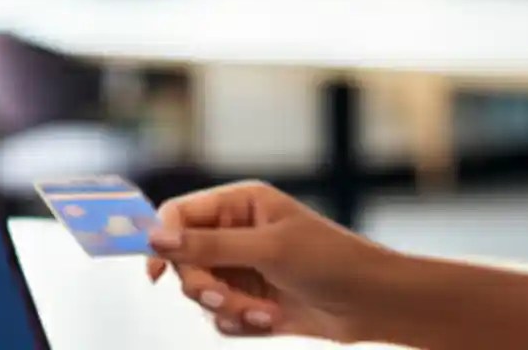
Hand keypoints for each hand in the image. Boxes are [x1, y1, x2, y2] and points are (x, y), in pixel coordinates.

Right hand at [145, 181, 393, 342]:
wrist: (372, 303)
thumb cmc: (330, 260)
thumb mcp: (268, 248)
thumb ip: (209, 246)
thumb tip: (155, 238)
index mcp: (240, 204)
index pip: (180, 215)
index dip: (162, 239)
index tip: (157, 271)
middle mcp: (235, 233)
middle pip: (183, 259)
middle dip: (202, 284)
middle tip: (223, 298)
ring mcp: (241, 269)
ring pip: (200, 293)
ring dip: (228, 308)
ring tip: (264, 313)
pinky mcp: (249, 302)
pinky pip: (220, 318)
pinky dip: (241, 323)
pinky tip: (272, 320)